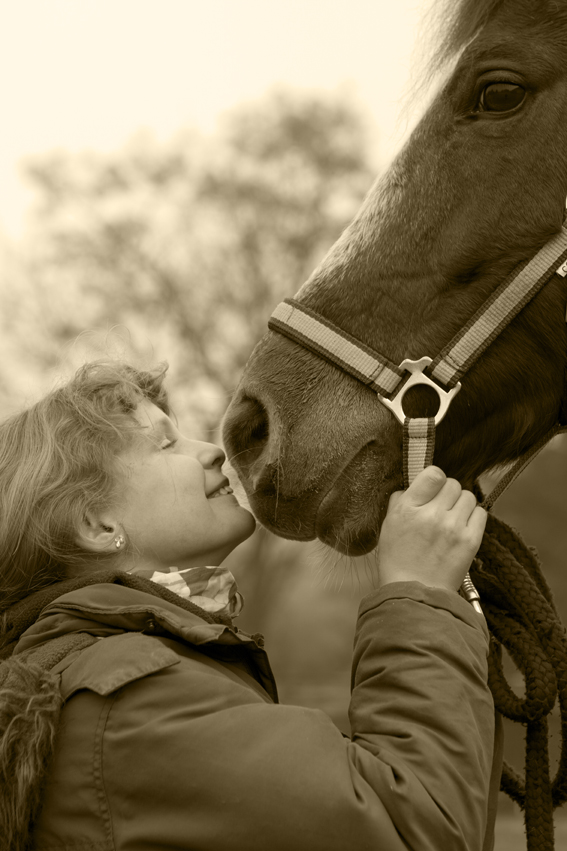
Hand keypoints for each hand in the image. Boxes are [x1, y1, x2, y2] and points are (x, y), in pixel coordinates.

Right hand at [377, 466, 486, 591]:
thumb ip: (400, 500)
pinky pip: (481, 513)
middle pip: (453, 484)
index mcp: (408, 508)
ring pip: (469, 496)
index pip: (434, 474)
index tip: (433, 488)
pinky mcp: (470, 541)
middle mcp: (432, 514)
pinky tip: (462, 527)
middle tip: (441, 507)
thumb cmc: (398, 560)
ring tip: (452, 518)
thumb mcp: (389, 524)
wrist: (415, 592)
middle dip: (448, 493)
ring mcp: (453, 527)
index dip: (435, 479)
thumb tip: (415, 484)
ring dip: (461, 504)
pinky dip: (473, 517)